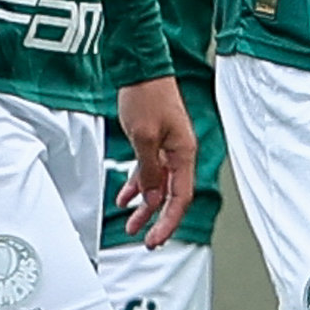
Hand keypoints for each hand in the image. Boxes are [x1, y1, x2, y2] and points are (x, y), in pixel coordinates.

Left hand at [115, 77, 195, 247]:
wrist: (141, 68)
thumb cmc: (146, 96)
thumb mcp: (143, 138)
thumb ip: (148, 171)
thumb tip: (151, 199)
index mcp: (184, 153)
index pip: (180, 198)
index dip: (169, 222)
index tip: (156, 240)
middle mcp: (179, 153)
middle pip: (171, 195)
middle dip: (158, 220)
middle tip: (147, 241)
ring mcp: (168, 148)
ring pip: (158, 186)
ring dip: (145, 206)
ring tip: (131, 224)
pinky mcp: (155, 141)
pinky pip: (149, 171)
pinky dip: (137, 186)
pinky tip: (125, 197)